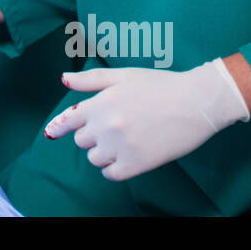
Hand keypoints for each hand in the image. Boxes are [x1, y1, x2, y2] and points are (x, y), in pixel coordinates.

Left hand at [44, 60, 250, 180]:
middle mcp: (106, 126)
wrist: (196, 102)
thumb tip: (64, 80)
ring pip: (94, 158)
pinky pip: (111, 174)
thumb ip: (90, 80)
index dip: (61, 126)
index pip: (67, 121)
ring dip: (102, 152)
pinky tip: (123, 157)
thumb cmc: (160, 85)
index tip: (54, 132)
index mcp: (100, 103)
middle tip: (111, 127)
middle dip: (91, 134)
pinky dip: (113, 168)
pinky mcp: (137, 164)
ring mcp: (121, 147)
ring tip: (120, 141)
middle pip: (81, 140)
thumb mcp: (123, 76)